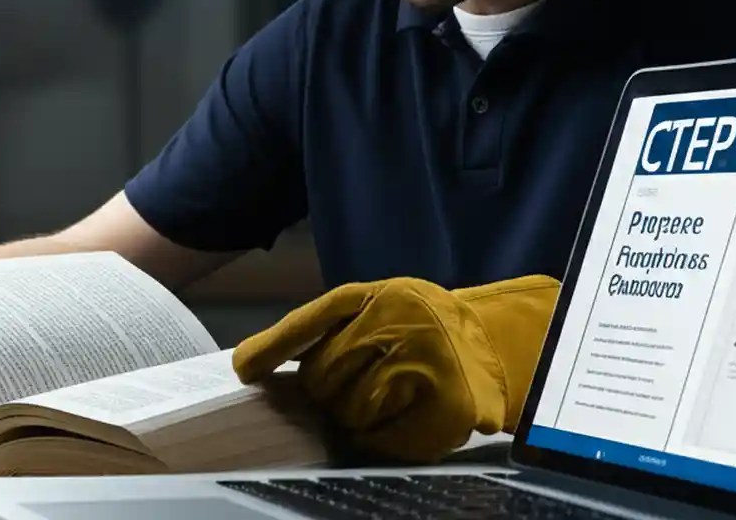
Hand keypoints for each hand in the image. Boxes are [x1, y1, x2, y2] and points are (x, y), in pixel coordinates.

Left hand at [233, 275, 558, 463]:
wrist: (492, 347)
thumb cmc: (421, 330)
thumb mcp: (379, 308)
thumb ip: (329, 329)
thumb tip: (252, 364)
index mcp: (380, 294)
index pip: (314, 318)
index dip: (274, 345)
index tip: (243, 368)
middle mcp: (402, 321)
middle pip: (322, 376)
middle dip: (330, 390)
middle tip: (362, 383)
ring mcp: (424, 364)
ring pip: (347, 411)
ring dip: (357, 416)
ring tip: (390, 398)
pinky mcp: (444, 408)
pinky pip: (379, 440)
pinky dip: (381, 440)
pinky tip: (402, 420)